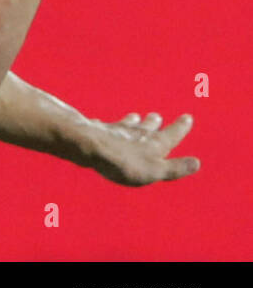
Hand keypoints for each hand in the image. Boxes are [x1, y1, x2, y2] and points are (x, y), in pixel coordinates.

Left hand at [83, 111, 199, 186]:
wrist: (91, 147)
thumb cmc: (125, 163)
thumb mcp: (155, 171)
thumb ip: (175, 168)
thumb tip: (196, 163)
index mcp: (154, 143)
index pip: (172, 134)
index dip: (180, 127)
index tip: (187, 117)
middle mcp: (136, 133)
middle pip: (147, 127)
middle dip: (153, 123)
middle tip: (156, 116)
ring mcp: (115, 130)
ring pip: (126, 124)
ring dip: (131, 121)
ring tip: (134, 117)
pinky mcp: (96, 131)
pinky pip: (102, 127)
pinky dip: (104, 126)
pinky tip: (99, 123)